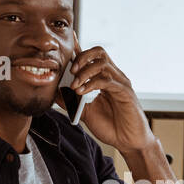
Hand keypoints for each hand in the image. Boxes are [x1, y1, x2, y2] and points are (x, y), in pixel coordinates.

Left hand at [56, 32, 154, 152]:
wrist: (129, 142)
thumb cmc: (111, 127)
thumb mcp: (85, 113)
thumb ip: (72, 101)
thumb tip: (55, 92)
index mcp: (105, 79)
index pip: (92, 58)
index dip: (79, 48)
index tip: (67, 41)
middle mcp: (114, 77)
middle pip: (99, 53)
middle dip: (82, 57)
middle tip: (70, 71)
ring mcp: (121, 83)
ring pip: (103, 64)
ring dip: (85, 72)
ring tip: (75, 85)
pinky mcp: (126, 93)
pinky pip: (108, 81)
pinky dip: (92, 84)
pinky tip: (82, 92)